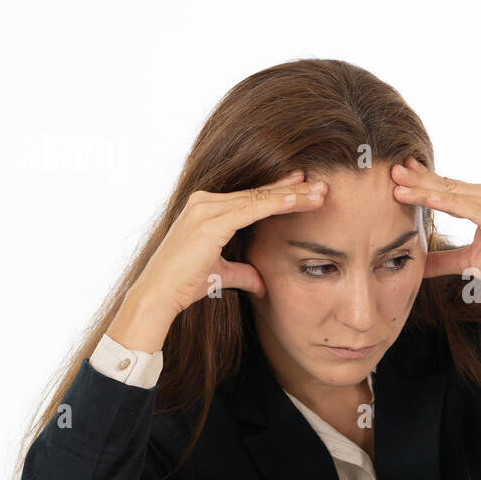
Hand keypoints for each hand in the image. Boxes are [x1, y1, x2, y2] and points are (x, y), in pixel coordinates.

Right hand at [111, 171, 327, 350]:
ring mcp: (206, 209)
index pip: (252, 197)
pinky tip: (298, 199)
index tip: (306, 187)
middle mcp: (204, 203)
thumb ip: (245, 274)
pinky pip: (251, 209)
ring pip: (259, 198)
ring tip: (321, 192)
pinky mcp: (209, 222)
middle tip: (323, 184)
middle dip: (293, 189)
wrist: (157, 295)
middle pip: (258, 193)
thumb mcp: (222, 274)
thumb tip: (264, 285)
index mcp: (206, 209)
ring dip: (293, 195)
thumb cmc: (184, 285)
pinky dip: (277, 203)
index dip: (281, 192)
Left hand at [390, 157, 480, 322]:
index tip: (398, 173)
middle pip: (448, 185)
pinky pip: (471, 209)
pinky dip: (449, 203)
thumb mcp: (470, 262)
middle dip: (418, 179)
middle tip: (391, 171)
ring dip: (425, 189)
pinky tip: (429, 199)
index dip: (422, 180)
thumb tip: (417, 266)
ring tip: (399, 185)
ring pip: (455, 194)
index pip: (448, 187)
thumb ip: (444, 260)